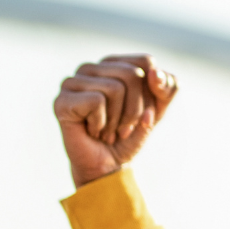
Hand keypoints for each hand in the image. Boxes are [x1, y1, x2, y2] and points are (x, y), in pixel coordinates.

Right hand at [53, 54, 178, 187]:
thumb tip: (154, 73)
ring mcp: (73, 82)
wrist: (106, 167)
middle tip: (123, 128)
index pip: (146, 62)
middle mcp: (91, 68)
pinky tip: (92, 131)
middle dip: (135, 110)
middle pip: (132, 75)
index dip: (152, 93)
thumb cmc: (128, 136)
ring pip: (115, 88)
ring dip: (118, 120)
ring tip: (107, 131)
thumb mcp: (157, 111)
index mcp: (113, 64)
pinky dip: (101, 123)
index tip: (142, 113)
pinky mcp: (62, 99)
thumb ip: (167, 89)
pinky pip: (96, 101)